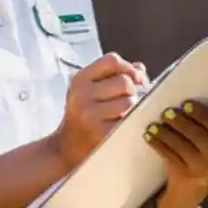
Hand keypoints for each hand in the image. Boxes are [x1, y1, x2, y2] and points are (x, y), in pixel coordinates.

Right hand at [52, 52, 147, 168]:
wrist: (67, 147)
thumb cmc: (84, 114)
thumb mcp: (90, 90)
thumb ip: (114, 75)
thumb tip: (140, 69)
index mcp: (80, 79)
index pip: (112, 60)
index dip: (128, 67)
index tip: (136, 78)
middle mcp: (82, 94)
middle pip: (125, 82)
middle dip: (132, 91)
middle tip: (126, 101)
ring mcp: (90, 114)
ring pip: (130, 102)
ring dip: (132, 108)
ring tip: (121, 115)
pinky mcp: (101, 132)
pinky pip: (128, 120)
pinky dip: (129, 122)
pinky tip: (120, 126)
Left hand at [144, 79, 207, 207]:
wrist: (192, 190)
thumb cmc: (205, 150)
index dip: (203, 113)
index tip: (187, 105)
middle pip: (197, 132)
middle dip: (179, 121)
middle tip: (166, 112)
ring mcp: (204, 166)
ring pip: (181, 144)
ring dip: (165, 132)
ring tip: (154, 125)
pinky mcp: (186, 174)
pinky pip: (169, 155)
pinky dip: (158, 143)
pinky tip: (149, 136)